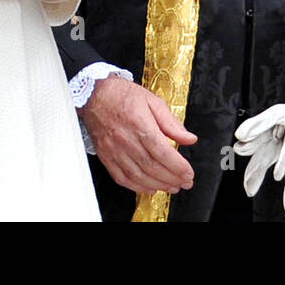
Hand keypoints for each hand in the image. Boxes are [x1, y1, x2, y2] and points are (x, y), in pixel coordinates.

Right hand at [80, 74, 197, 193]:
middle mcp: (126, 139)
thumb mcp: (153, 101)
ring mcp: (114, 150)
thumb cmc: (123, 95)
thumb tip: (189, 138)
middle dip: (172, 178)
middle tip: (185, 182)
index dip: (178, 166)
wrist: (95, 95)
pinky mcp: (106, 156)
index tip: (188, 172)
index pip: (162, 152)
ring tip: (172, 187)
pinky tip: (149, 189)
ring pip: (138, 175)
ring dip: (158, 185)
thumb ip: (172, 123)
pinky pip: (121, 177)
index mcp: (140, 124)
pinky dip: (136, 187)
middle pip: (152, 166)